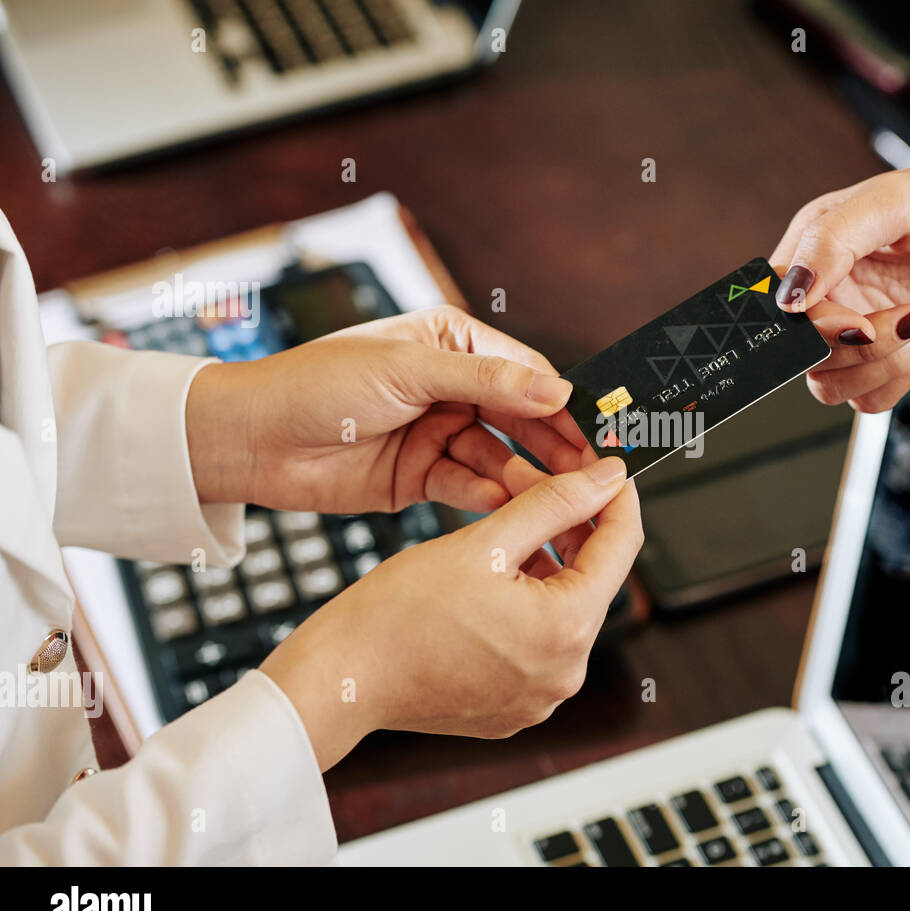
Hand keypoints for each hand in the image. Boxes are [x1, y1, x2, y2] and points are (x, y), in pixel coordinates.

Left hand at [186, 306, 591, 512]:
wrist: (252, 440)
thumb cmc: (316, 384)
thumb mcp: (409, 370)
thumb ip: (487, 380)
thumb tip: (556, 388)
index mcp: (452, 343)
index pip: (526, 371)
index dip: (562, 400)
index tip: (597, 428)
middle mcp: (452, 387)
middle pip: (522, 419)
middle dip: (555, 447)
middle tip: (592, 475)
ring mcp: (438, 432)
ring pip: (501, 458)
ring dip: (527, 479)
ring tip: (557, 501)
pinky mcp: (422, 476)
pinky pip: (470, 487)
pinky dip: (491, 499)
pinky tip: (512, 509)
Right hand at [259, 455, 642, 769]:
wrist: (341, 679)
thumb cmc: (396, 617)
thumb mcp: (484, 541)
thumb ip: (552, 503)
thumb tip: (604, 478)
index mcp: (566, 630)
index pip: (622, 545)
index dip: (616, 496)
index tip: (605, 467)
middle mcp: (565, 673)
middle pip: (593, 579)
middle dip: (572, 528)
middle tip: (542, 485)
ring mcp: (541, 696)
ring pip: (564, 610)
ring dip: (546, 566)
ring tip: (506, 530)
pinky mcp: (516, 706)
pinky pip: (539, 644)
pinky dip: (527, 606)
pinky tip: (495, 578)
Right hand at [771, 158, 909, 411]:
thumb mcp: (898, 200)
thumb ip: (832, 240)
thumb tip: (787, 294)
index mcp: (821, 243)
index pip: (777, 302)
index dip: (805, 323)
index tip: (851, 319)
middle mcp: (837, 289)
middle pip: (801, 353)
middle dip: (855, 345)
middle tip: (904, 316)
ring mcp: (867, 328)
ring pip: (831, 384)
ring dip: (881, 364)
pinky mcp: (899, 359)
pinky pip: (869, 399)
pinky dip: (899, 380)